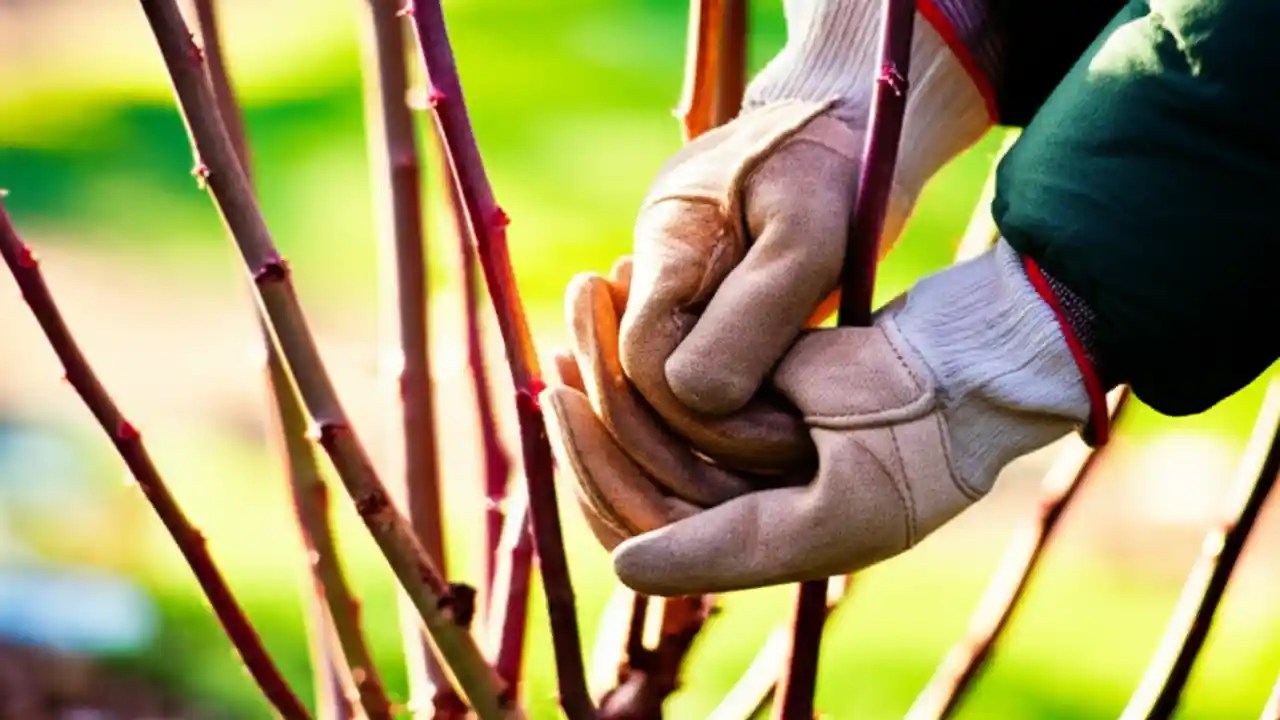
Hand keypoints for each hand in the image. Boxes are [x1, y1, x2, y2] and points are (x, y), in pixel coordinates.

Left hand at [548, 241, 1090, 594]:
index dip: (592, 473)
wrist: (977, 367)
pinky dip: (637, 348)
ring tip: (586, 294)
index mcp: (750, 546)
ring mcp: (738, 450)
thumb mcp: (837, 517)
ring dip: (608, 366)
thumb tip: (628, 570)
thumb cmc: (920, 447)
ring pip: (639, 428)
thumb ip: (731, 550)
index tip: (567, 398)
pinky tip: (616, 295)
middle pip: (625, 477)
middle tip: (563, 343)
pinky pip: (667, 386)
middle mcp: (734, 504)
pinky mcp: (748, 394)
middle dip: (590, 414)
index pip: (637, 533)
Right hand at [618, 2, 992, 470]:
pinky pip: (698, 381)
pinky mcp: (704, 314)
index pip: (646, 364)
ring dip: (725, 430)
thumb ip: (751, 316)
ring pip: (667, 394)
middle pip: (646, 390)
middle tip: (803, 444)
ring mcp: (675, 296)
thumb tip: (696, 401)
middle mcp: (654, 278)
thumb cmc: (835, 170)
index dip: (706, 414)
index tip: (793, 430)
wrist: (846, 126)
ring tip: (801, 439)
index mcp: (664, 248)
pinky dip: (739, 413)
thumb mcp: (809, 236)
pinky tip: (789, 425)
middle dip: (714, 432)